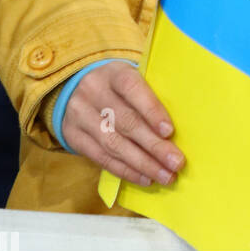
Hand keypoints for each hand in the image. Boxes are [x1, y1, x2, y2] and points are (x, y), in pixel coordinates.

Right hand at [61, 61, 184, 187]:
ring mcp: (80, 115)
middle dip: (154, 146)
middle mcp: (94, 92)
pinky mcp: (73, 137)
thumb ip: (148, 95)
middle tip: (176, 163)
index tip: (169, 131)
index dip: (151, 110)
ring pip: (114, 144)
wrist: (74, 89)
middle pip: (126, 122)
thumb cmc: (117, 86)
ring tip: (164, 176)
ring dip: (143, 164)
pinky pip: (101, 158)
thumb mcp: (130, 78)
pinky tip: (145, 178)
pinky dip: (126, 171)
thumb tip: (174, 128)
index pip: (132, 89)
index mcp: (114, 73)